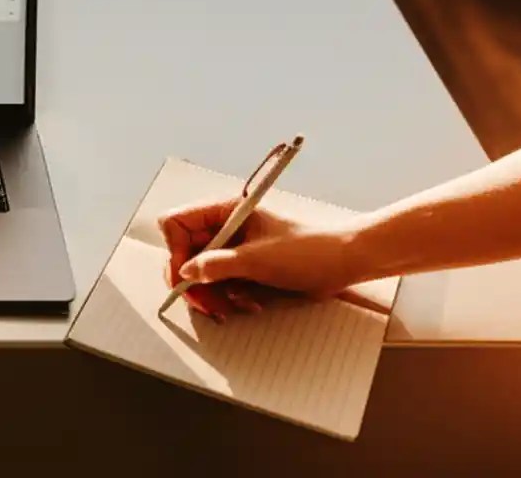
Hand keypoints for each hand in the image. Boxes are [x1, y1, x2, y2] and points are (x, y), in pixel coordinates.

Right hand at [158, 200, 359, 319]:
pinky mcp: (245, 267)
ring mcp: (234, 248)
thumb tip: (184, 272)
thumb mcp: (257, 258)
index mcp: (223, 211)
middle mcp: (224, 228)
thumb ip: (216, 265)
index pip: (176, 224)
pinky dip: (230, 299)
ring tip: (234, 308)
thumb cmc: (308, 250)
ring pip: (201, 275)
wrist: (345, 262)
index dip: (175, 251)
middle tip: (207, 305)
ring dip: (214, 296)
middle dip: (194, 283)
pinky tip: (249, 304)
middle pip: (185, 254)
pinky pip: (222, 285)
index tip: (185, 277)